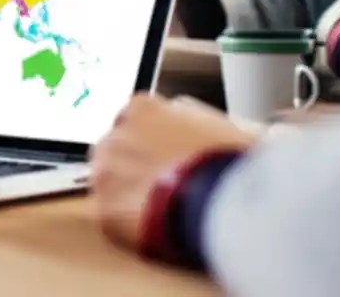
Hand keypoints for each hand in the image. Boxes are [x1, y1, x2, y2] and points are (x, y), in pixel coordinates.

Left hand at [90, 94, 258, 250]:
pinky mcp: (105, 210)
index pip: (136, 119)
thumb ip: (200, 126)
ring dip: (131, 196)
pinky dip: (132, 227)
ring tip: (164, 212)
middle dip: (136, 167)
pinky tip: (158, 231)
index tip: (167, 157)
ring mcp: (105, 171)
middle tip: (165, 188)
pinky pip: (114, 219)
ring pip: (110, 184)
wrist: (226, 199)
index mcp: (143, 108)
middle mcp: (116, 133)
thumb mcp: (226, 127)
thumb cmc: (235, 162)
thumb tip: (210, 137)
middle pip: (118, 150)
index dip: (154, 142)